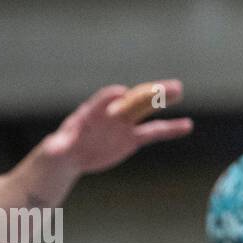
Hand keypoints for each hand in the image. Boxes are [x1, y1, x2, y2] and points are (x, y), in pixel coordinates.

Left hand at [41, 80, 192, 175]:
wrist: (71, 157)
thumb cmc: (59, 151)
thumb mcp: (55, 151)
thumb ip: (57, 146)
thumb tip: (55, 146)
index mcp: (89, 115)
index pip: (101, 102)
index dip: (109, 98)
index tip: (121, 92)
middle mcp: (110, 114)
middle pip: (131, 100)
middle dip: (147, 93)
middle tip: (166, 85)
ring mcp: (124, 124)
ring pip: (146, 110)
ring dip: (163, 100)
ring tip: (180, 90)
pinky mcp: (132, 138)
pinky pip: (154, 132)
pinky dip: (171, 128)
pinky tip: (187, 125)